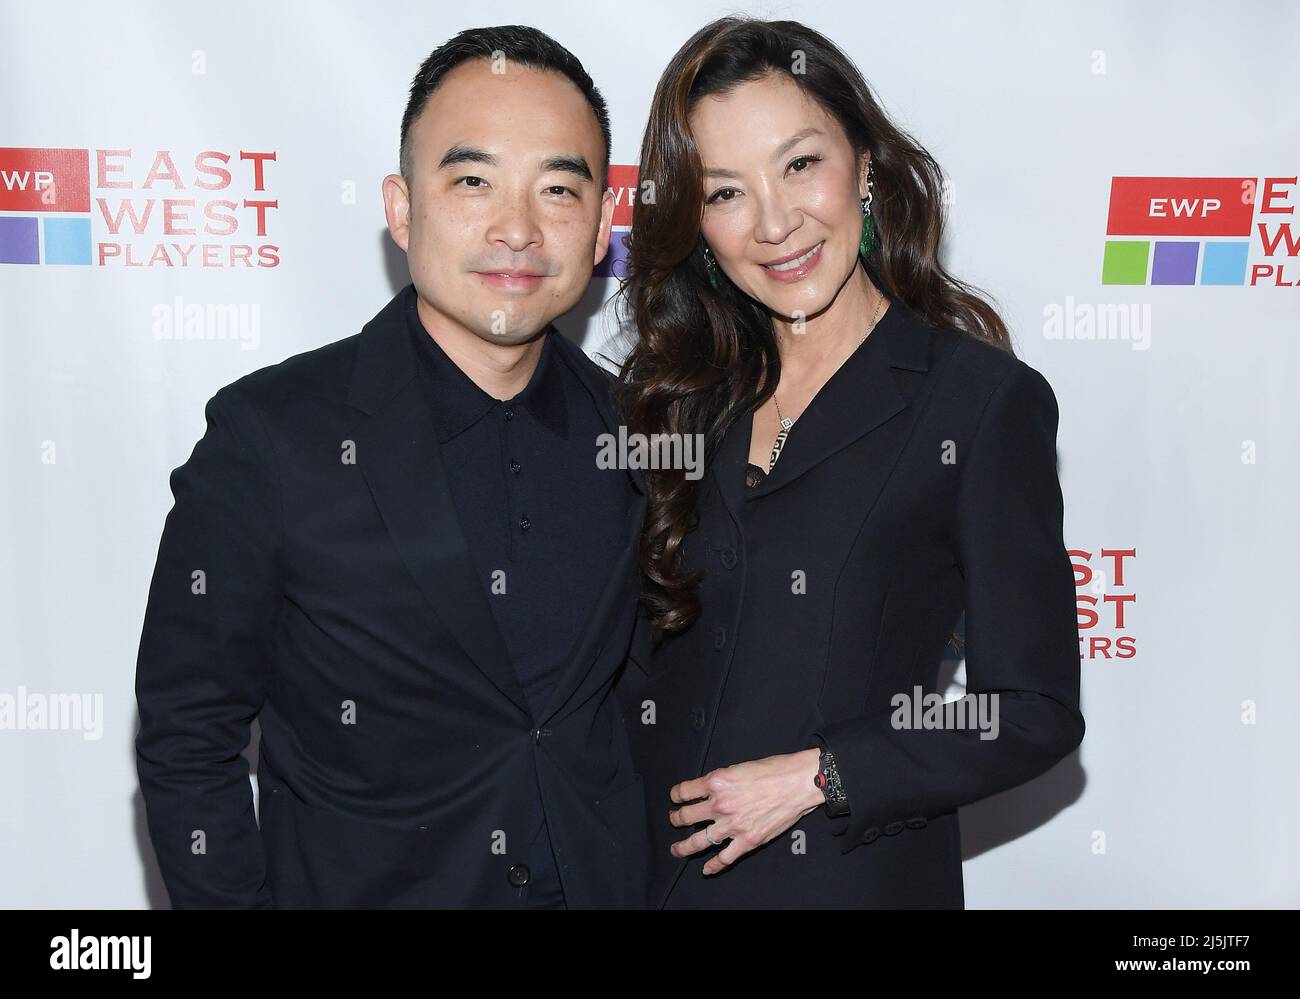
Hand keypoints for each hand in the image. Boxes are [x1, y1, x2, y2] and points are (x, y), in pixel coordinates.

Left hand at [668, 747, 824, 874]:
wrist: (797, 783)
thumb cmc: (773, 770)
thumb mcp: (738, 767)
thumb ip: (720, 781)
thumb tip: (709, 790)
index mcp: (716, 782)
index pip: (684, 792)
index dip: (676, 795)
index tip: (675, 797)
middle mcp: (720, 804)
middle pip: (685, 817)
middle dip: (675, 819)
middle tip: (674, 820)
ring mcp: (733, 825)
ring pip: (698, 841)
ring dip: (684, 846)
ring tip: (676, 849)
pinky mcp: (747, 841)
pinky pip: (724, 858)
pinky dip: (713, 866)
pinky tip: (706, 869)